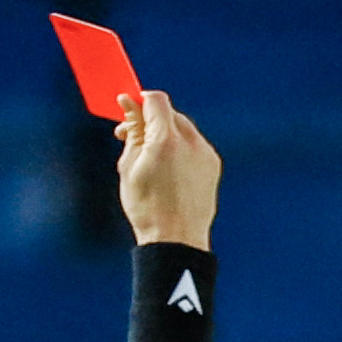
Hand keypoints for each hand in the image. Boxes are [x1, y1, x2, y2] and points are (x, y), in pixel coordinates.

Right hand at [115, 89, 219, 245]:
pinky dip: (181, 149)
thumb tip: (129, 104)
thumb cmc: (148, 209)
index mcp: (166, 140)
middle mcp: (190, 141)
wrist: (176, 241)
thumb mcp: (129, 167)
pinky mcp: (213, 165)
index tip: (128, 108)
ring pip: (183, 128)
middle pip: (170, 113)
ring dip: (166, 134)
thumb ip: (132, 131)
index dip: (139, 101)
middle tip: (133, 135)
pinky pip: (194, 145)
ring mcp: (205, 153)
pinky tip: (169, 170)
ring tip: (151, 158)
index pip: (155, 100)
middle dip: (151, 120)